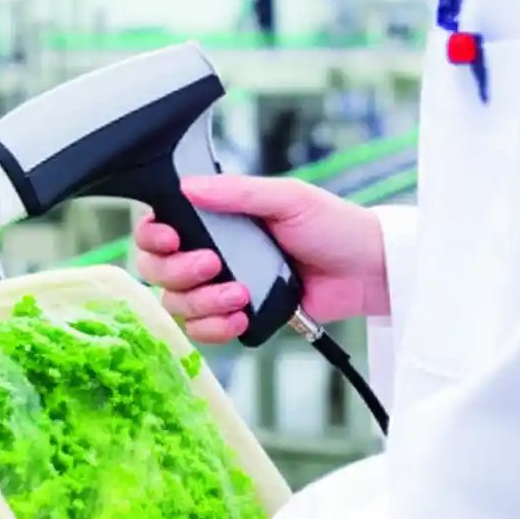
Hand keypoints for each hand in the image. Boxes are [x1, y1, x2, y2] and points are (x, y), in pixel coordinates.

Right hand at [134, 174, 388, 342]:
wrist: (367, 271)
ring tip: (241, 296)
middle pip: (156, 270)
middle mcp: (209, 252)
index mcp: (214, 218)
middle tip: (213, 266)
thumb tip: (188, 186)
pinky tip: (241, 317)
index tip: (173, 239)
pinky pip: (201, 332)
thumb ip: (237, 192)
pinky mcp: (235, 317)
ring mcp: (219, 287)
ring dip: (202, 303)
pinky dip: (214, 329)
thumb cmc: (333, 226)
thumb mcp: (287, 198)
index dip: (152, 237)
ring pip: (176, 304)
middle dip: (178, 272)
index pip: (157, 228)